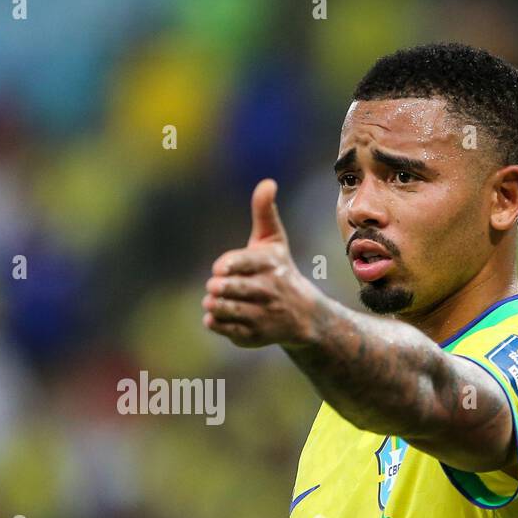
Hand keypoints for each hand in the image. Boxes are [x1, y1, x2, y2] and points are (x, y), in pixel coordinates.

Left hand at [202, 178, 324, 348]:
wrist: (303, 315)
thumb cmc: (279, 269)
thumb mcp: (274, 240)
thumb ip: (265, 212)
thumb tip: (268, 182)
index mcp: (271, 264)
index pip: (241, 263)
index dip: (226, 266)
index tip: (220, 269)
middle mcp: (269, 290)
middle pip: (229, 288)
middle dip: (217, 287)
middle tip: (216, 286)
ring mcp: (263, 315)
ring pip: (225, 309)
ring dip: (214, 304)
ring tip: (215, 300)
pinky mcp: (255, 335)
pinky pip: (226, 329)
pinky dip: (216, 323)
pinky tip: (216, 316)